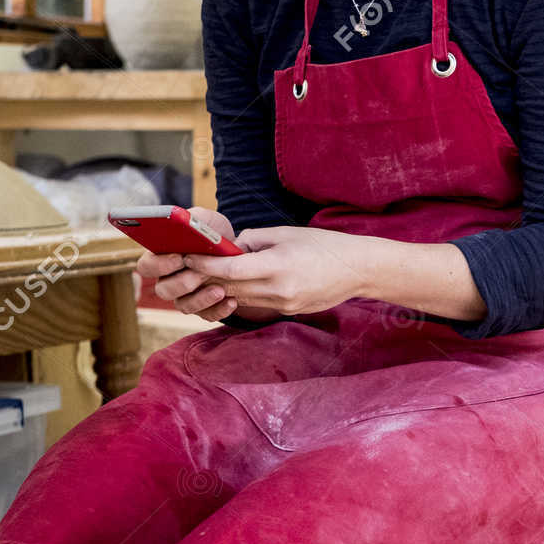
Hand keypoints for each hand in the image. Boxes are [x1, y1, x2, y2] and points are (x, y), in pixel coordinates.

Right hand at [134, 209, 242, 321]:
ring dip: (201, 299)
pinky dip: (219, 309)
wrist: (236, 249)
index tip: (179, 257)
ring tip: (219, 289)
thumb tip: (185, 222)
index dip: (159, 265)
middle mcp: (168, 280)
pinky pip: (206, 315)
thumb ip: (193, 219)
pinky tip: (232, 300)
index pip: (146, 267)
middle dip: (182, 282)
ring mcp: (184, 296)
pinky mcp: (203, 308)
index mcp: (160, 258)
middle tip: (201, 274)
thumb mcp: (205, 219)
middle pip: (163, 290)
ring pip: (183, 306)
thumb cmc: (213, 233)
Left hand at [184, 226, 368, 318]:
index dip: (205, 264)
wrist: (356, 270)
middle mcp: (278, 290)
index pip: (230, 269)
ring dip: (221, 288)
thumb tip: (230, 247)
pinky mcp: (288, 310)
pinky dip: (241, 293)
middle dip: (206, 277)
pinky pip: (256, 303)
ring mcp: (284, 304)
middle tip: (186, 267)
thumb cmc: (323, 245)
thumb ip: (254, 240)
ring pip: (240, 298)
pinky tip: (232, 285)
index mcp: (277, 266)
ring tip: (204, 276)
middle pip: (231, 287)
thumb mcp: (286, 233)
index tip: (188, 256)